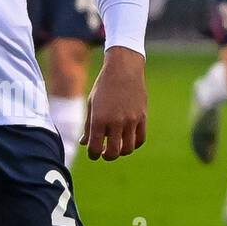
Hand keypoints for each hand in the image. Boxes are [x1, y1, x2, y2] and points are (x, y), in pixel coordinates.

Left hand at [80, 46, 146, 160]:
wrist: (124, 69)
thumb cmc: (104, 86)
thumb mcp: (92, 104)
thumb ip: (88, 125)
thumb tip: (84, 143)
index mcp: (99, 119)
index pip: (95, 148)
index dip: (93, 155)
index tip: (93, 153)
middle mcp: (116, 122)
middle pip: (113, 153)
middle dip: (107, 156)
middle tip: (105, 153)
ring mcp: (131, 120)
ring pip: (128, 148)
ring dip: (121, 151)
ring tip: (117, 146)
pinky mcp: (142, 117)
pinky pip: (140, 139)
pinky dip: (134, 143)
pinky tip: (128, 139)